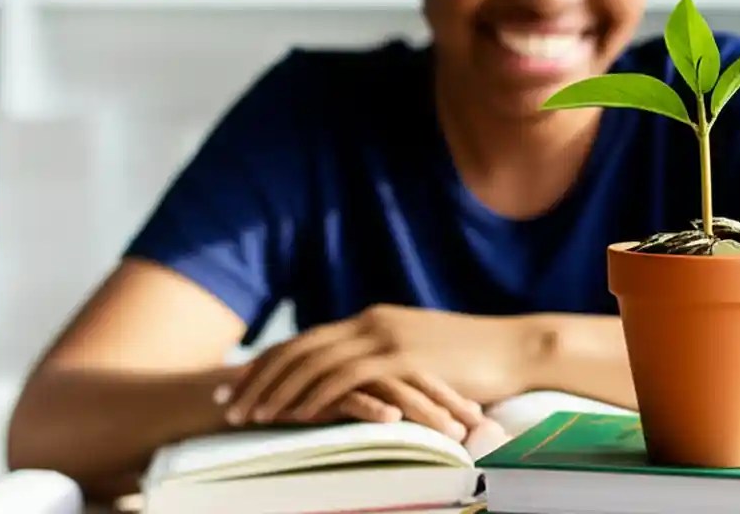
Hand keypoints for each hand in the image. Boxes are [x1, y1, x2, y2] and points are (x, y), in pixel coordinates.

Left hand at [223, 305, 533, 429]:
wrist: (516, 349)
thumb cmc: (475, 362)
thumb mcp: (421, 360)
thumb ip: (388, 366)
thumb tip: (364, 390)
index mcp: (371, 321)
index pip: (305, 341)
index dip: (266, 363)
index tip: (236, 384)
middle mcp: (370, 323)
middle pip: (298, 348)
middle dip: (256, 375)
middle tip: (223, 401)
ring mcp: (386, 337)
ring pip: (314, 363)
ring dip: (276, 390)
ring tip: (248, 416)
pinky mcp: (403, 357)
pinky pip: (346, 377)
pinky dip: (314, 396)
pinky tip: (293, 417)